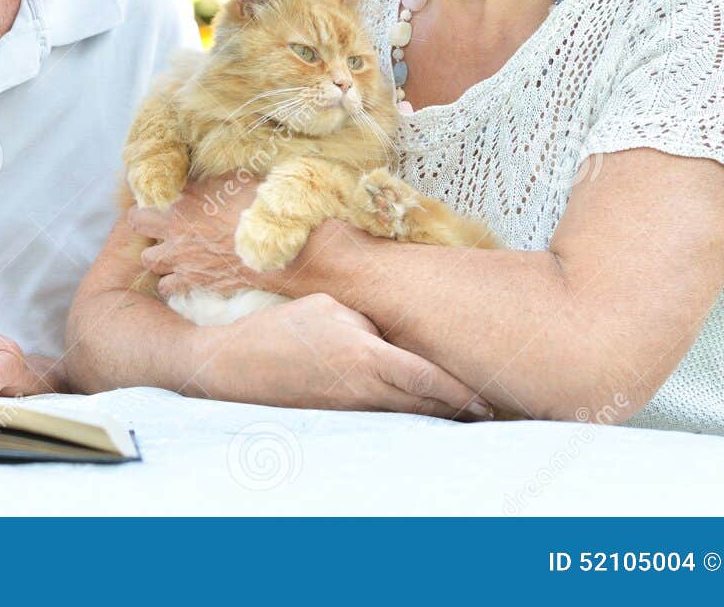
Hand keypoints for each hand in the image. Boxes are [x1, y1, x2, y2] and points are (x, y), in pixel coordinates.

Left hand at [130, 175, 273, 298]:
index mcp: (182, 201)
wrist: (269, 246)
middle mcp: (173, 230)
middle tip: (156, 222)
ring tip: (168, 252)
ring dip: (155, 254)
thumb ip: (211, 183)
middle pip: (137, 223)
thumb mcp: (234, 180)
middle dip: (142, 221)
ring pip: (148, 259)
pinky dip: (170, 284)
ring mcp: (180, 258)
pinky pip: (167, 288)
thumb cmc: (256, 209)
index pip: (152, 191)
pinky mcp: (192, 282)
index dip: (154, 193)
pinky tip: (179, 278)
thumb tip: (205, 182)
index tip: (160, 196)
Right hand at [194, 293, 494, 419]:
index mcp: (365, 355)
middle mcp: (363, 387)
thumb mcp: (329, 307)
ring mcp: (351, 407)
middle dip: (458, 410)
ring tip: (466, 414)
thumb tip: (395, 334)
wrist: (234, 367)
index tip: (486, 400)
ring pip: (407, 415)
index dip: (460, 392)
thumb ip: (369, 321)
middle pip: (424, 405)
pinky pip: (383, 417)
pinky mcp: (339, 416)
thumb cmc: (280, 329)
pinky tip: (420, 412)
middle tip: (489, 411)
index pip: (426, 378)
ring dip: (436, 416)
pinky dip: (407, 415)